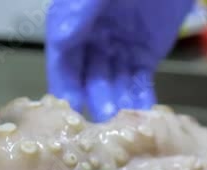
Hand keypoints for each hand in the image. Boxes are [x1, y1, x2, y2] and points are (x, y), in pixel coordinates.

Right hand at [46, 0, 193, 120]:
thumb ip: (81, 9)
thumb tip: (62, 35)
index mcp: (73, 23)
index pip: (62, 60)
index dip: (64, 83)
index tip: (68, 106)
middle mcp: (91, 42)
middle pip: (88, 78)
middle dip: (95, 99)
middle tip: (104, 118)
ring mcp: (118, 51)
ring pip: (114, 85)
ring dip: (119, 104)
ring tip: (125, 121)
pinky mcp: (143, 57)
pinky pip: (139, 83)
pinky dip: (142, 100)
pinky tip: (144, 115)